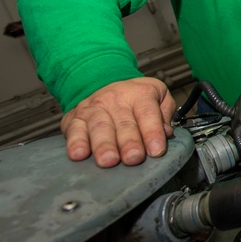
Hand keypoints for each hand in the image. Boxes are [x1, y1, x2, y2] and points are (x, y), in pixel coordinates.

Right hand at [61, 77, 175, 167]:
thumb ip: (164, 113)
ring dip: (103, 145)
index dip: (152, 132)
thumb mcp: (158, 95)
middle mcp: (115, 100)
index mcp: (139, 94)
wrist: (103, 80)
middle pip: (124, 123)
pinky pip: (74, 130)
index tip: (156, 151)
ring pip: (99, 127)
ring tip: (109, 161)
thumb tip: (166, 133)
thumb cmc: (135, 96)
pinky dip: (75, 142)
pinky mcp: (74, 118)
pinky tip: (79, 155)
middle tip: (133, 158)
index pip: (148, 113)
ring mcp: (93, 108)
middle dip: (129, 142)